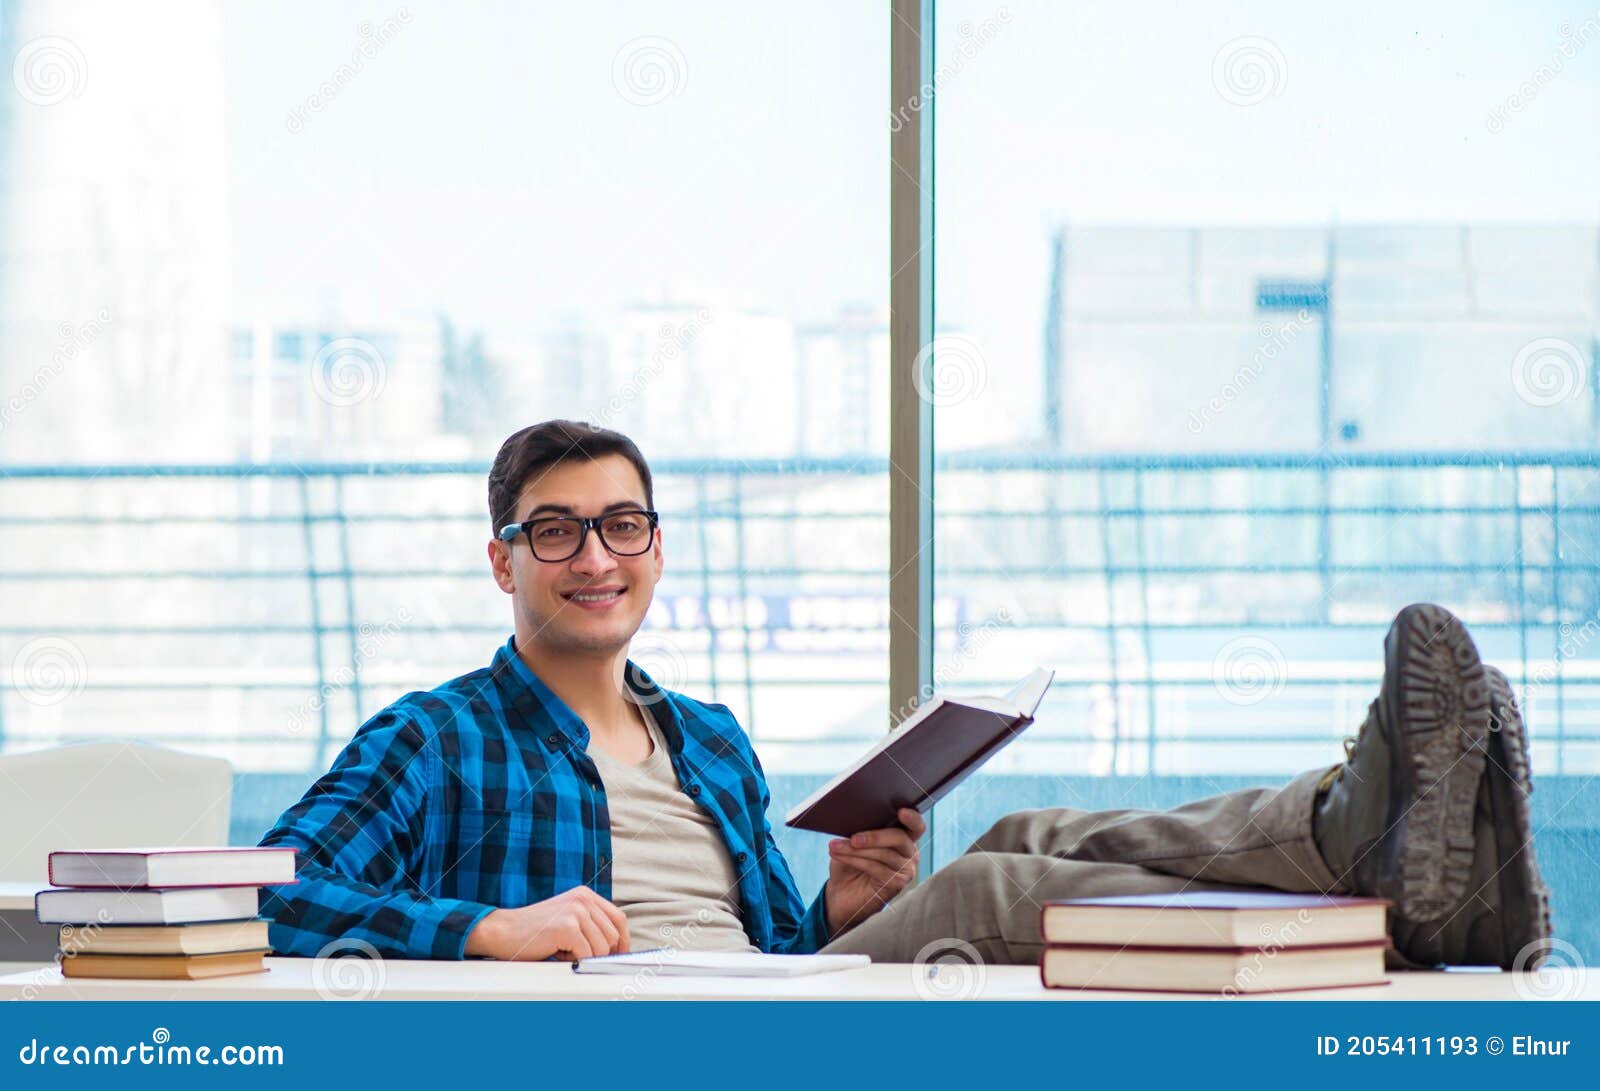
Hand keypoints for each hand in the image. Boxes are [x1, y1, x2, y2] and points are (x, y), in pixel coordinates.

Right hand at [464, 886, 629, 960]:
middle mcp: (583, 899)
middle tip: (578, 955)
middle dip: (601, 953)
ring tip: (564, 951)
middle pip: (613, 935)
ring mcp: (576, 911)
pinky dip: (574, 961)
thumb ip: (590, 924)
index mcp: (585, 895)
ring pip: (602, 948)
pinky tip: (558, 953)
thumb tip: (617, 946)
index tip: (619, 955)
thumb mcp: (567, 919)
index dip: (623, 940)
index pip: (619, 918)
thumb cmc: (534, 932)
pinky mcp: (568, 927)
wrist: (503, 931)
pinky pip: (587, 954)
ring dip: (585, 957)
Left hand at [824, 807, 925, 934]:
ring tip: (835, 846)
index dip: (912, 818)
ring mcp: (905, 870)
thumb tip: (856, 818)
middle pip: (899, 838)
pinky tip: (840, 856)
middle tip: (853, 838)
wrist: (841, 893)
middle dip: (874, 836)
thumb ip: (862, 829)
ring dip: (856, 850)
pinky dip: (856, 861)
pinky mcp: (896, 884)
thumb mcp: (853, 842)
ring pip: (884, 854)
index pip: (916, 826)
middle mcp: (910, 853)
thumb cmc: (849, 864)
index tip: (901, 811)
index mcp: (904, 837)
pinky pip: (877, 868)